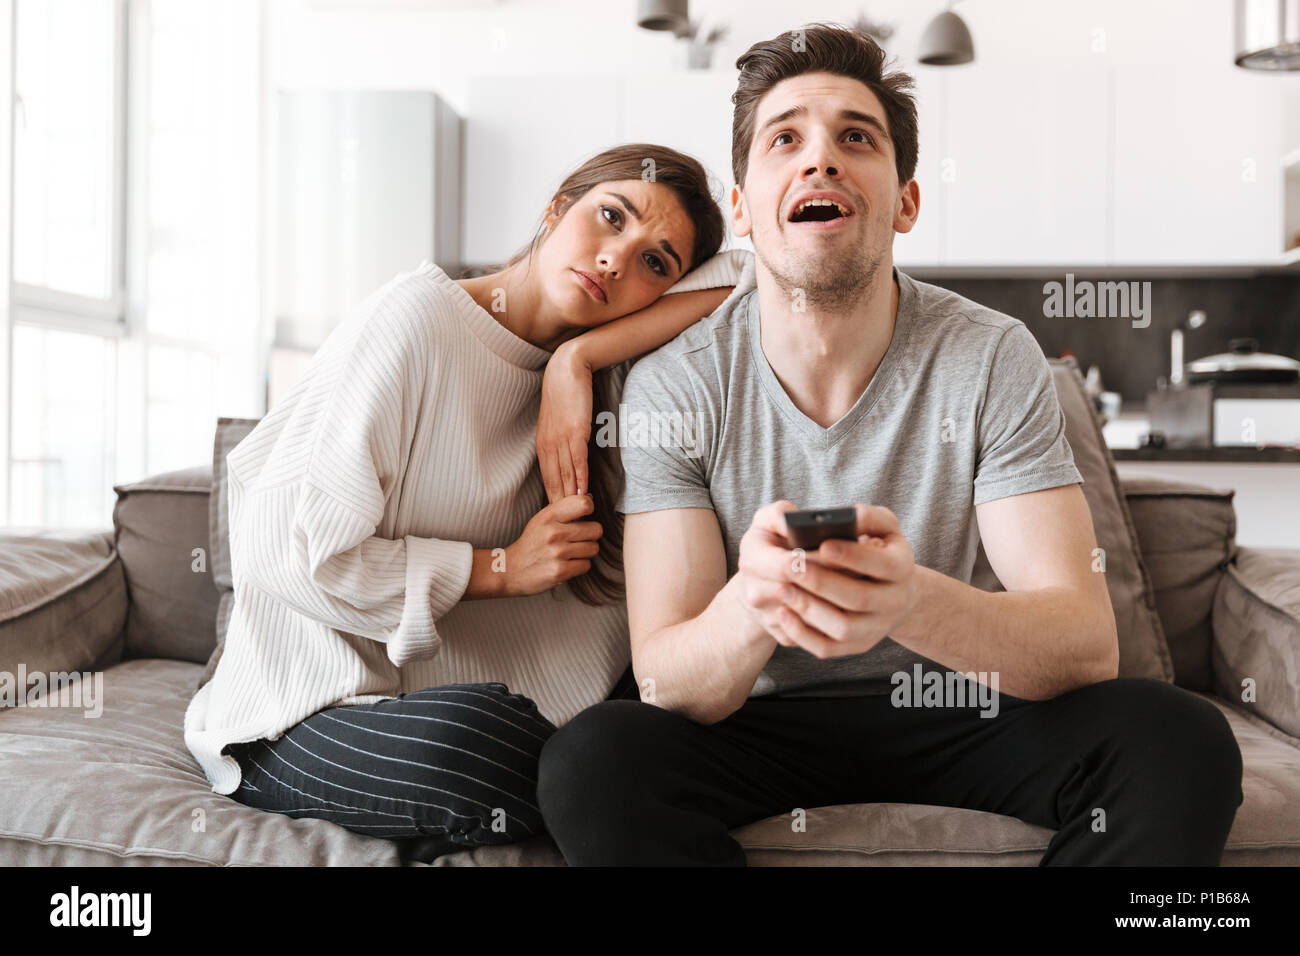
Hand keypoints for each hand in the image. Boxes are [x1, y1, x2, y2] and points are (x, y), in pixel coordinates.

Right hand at [502, 494, 602, 595]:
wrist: (511, 569)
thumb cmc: (532, 543)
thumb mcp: (542, 519)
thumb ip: (564, 510)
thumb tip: (590, 502)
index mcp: (549, 516)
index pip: (584, 504)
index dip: (589, 509)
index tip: (583, 516)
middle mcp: (553, 532)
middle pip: (596, 530)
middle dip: (590, 535)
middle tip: (577, 539)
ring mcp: (557, 553)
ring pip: (593, 548)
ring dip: (585, 552)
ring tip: (570, 552)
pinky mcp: (560, 571)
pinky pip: (586, 565)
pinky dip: (579, 566)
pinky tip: (566, 564)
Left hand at [537, 342, 592, 503]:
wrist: (567, 368)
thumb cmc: (565, 393)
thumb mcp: (559, 421)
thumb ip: (562, 440)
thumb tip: (570, 457)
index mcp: (543, 444)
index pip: (547, 478)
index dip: (552, 498)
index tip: (558, 517)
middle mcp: (549, 445)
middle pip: (554, 481)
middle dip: (559, 504)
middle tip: (566, 525)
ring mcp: (561, 439)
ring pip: (566, 474)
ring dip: (570, 496)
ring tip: (577, 515)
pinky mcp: (576, 431)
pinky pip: (578, 459)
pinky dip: (580, 477)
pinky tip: (583, 492)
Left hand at [737, 501, 916, 658]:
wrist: (893, 590)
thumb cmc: (880, 549)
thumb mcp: (884, 527)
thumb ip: (870, 517)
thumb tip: (852, 515)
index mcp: (902, 568)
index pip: (881, 564)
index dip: (852, 556)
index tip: (822, 545)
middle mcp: (895, 602)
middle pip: (859, 598)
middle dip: (823, 583)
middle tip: (792, 568)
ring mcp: (877, 628)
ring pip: (843, 628)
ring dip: (810, 610)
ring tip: (783, 590)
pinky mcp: (857, 645)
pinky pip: (828, 649)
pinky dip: (804, 635)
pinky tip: (784, 614)